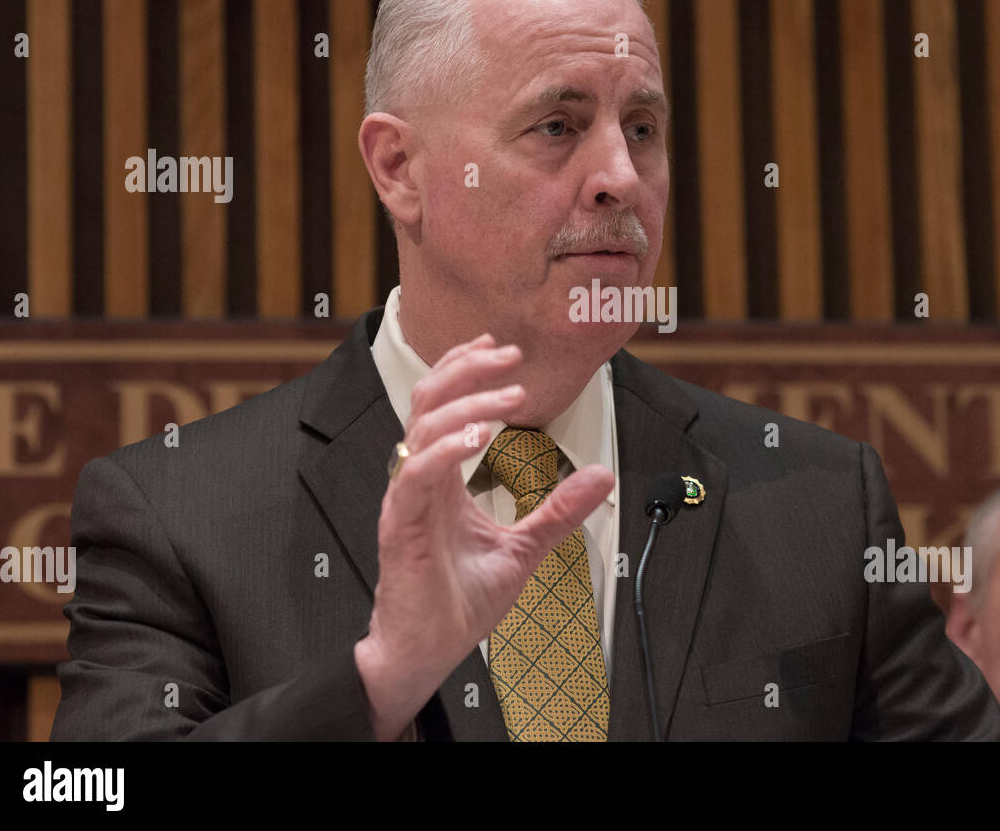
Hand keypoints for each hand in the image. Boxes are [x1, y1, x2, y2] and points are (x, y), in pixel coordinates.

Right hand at [354, 333, 614, 739]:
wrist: (426, 652)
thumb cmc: (457, 602)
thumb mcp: (524, 549)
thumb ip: (558, 511)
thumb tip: (600, 477)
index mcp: (442, 480)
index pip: (445, 405)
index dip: (467, 369)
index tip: (502, 348)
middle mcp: (420, 481)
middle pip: (430, 400)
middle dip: (468, 369)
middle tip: (510, 355)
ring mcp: (407, 500)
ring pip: (423, 427)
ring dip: (468, 403)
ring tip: (509, 399)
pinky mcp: (400, 526)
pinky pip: (414, 475)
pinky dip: (445, 450)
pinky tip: (477, 438)